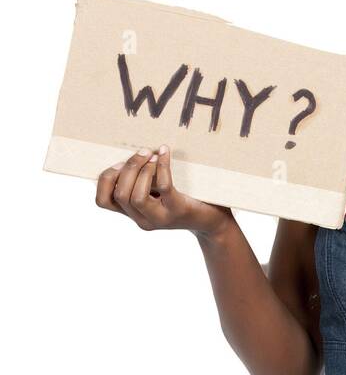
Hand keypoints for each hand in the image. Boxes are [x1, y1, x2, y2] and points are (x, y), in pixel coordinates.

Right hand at [95, 145, 233, 236]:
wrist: (213, 222)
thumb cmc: (184, 201)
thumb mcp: (157, 193)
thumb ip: (141, 182)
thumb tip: (128, 156)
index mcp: (133, 214)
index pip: (102, 201)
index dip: (105, 179)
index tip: (120, 163)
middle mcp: (142, 219)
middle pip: (119, 194)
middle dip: (128, 168)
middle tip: (143, 152)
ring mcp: (159, 218)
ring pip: (135, 196)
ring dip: (141, 170)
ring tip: (152, 155)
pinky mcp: (177, 210)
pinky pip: (163, 186)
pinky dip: (162, 166)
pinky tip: (164, 153)